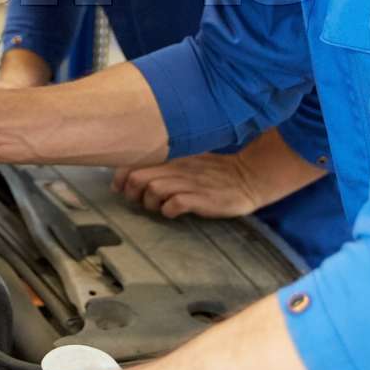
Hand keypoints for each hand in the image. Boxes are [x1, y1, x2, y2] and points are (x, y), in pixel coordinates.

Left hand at [114, 152, 269, 218]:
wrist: (249, 177)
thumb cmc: (216, 172)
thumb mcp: (189, 160)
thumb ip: (164, 165)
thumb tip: (133, 174)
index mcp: (173, 157)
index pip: (135, 161)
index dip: (121, 176)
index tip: (119, 187)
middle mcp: (178, 167)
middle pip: (139, 176)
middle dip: (131, 192)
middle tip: (139, 200)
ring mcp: (190, 183)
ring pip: (154, 189)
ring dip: (149, 203)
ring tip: (158, 207)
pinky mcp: (202, 198)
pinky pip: (175, 204)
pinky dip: (168, 210)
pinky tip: (173, 212)